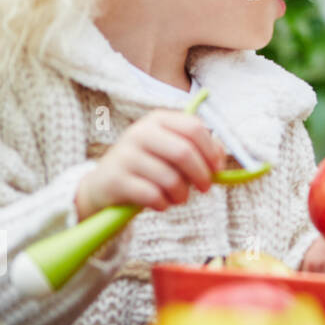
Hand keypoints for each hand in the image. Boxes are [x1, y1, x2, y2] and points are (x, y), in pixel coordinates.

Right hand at [75, 110, 226, 219]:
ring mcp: (125, 155)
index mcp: (158, 120)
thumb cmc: (148, 166)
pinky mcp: (115, 180)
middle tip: (205, 188)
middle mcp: (139, 132)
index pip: (194, 127)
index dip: (211, 150)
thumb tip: (221, 155)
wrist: (102, 184)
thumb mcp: (170, 150)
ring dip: (182, 194)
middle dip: (201, 174)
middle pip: (184, 152)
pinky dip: (164, 204)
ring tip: (179, 198)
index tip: (218, 168)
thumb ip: (198, 149)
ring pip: (169, 178)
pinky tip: (161, 204)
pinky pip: (152, 195)